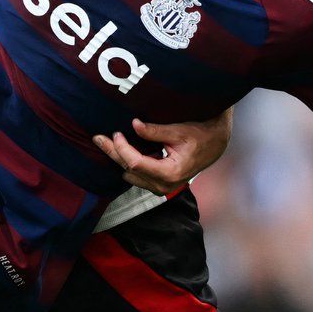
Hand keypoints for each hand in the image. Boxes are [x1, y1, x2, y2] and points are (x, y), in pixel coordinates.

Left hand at [91, 108, 234, 193]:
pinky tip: (120, 148)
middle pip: (129, 170)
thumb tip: (134, 125)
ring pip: (130, 174)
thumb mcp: (178, 131)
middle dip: (113, 152)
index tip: (115, 133)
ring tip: (107, 141)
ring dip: (119, 158)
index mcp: (170, 172)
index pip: (135, 163)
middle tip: (98, 138)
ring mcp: (161, 187)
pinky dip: (128, 162)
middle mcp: (164, 185)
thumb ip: (155, 131)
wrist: (214, 145)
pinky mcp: (158, 183)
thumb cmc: (200, 136)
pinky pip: (137, 175)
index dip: (122, 148)